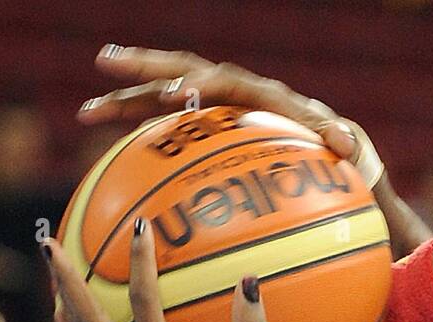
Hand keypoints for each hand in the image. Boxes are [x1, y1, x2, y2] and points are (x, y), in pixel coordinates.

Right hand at [79, 45, 364, 168]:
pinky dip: (134, 128)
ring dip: (124, 99)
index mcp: (260, 93)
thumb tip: (346, 141)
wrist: (325, 144)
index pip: (224, 81)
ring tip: (87, 110)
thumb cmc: (334, 147)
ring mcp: (212, 105)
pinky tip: (104, 140)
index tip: (173, 96)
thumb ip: (341, 141)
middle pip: (180, 68)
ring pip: (161, 94)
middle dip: (143, 67)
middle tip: (103, 62)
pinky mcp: (201, 122)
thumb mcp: (342, 145)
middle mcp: (231, 89)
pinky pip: (162, 123)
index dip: (197, 85)